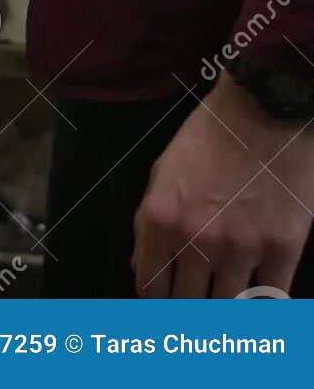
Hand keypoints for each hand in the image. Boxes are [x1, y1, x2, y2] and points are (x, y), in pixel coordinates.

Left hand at [133, 76, 313, 297]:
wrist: (262, 114)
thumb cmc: (207, 141)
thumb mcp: (161, 176)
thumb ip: (147, 225)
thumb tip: (141, 268)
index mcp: (160, 220)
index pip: (150, 287)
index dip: (156, 302)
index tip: (164, 305)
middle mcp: (197, 240)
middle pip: (187, 304)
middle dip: (187, 310)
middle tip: (192, 311)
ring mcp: (243, 247)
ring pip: (227, 307)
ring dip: (223, 309)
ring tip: (221, 306)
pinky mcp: (284, 248)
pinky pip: (271, 297)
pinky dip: (261, 306)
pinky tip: (255, 304)